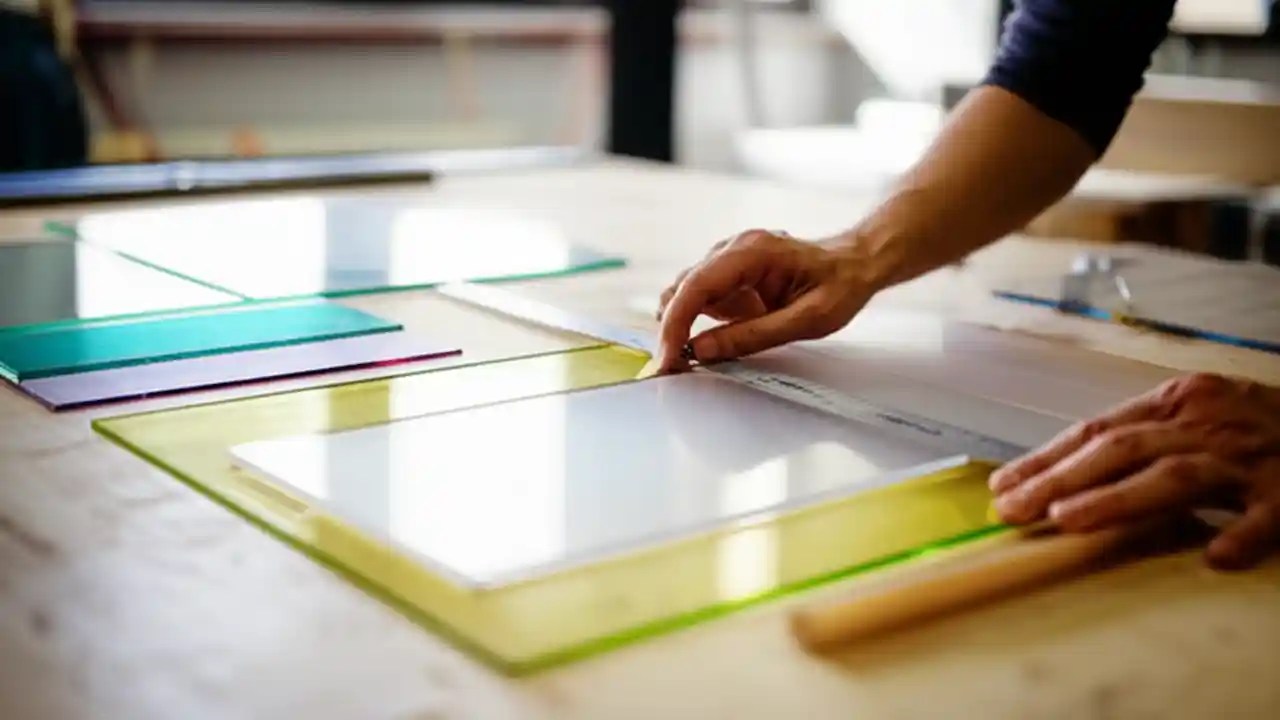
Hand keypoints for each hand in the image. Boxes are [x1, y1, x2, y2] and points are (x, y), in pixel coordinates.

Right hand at [655, 229, 882, 370]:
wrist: (855, 264)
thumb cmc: (839, 285)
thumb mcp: (806, 320)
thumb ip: (752, 336)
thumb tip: (702, 351)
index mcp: (753, 251)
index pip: (697, 285)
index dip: (676, 324)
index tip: (669, 359)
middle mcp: (733, 249)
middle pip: (682, 288)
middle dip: (672, 330)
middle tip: (673, 369)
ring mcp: (727, 259)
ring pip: (684, 293)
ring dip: (682, 326)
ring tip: (691, 360)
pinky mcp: (728, 274)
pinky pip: (700, 299)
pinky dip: (697, 323)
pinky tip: (716, 341)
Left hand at [990, 373, 1279, 569]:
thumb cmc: (1260, 425)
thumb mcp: (1197, 416)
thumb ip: (1143, 437)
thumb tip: (1066, 471)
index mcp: (1178, 400)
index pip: (1097, 429)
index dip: (1046, 458)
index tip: (1002, 486)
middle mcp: (1207, 422)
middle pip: (1120, 448)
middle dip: (1059, 479)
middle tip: (1013, 510)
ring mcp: (1250, 455)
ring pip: (1175, 476)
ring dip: (1118, 499)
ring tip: (1069, 521)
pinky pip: (1267, 514)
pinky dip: (1243, 533)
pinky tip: (1215, 556)